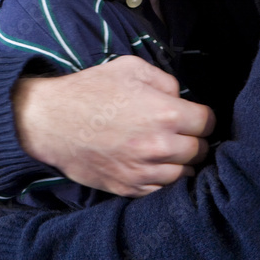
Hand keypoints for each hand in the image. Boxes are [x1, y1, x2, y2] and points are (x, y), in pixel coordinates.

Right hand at [13, 56, 215, 195]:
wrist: (52, 121)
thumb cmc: (91, 89)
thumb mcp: (131, 67)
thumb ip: (164, 80)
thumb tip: (179, 97)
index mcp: (165, 113)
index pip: (207, 123)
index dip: (203, 117)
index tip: (196, 116)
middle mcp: (159, 146)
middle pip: (199, 151)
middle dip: (195, 140)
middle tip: (183, 132)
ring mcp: (143, 171)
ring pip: (183, 175)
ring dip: (181, 162)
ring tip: (170, 149)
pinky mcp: (127, 188)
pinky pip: (160, 191)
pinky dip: (162, 180)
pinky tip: (154, 165)